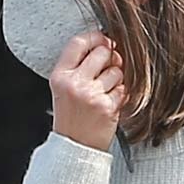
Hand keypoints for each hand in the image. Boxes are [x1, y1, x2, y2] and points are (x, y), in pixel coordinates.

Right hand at [49, 31, 125, 152]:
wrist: (74, 147)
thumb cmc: (71, 117)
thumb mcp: (63, 89)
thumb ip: (79, 66)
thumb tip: (105, 44)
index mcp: (60, 76)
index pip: (78, 43)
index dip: (95, 37)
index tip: (103, 39)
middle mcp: (74, 83)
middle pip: (102, 52)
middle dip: (110, 58)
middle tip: (107, 69)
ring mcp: (91, 95)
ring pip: (116, 70)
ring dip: (116, 79)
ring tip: (105, 92)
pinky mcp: (107, 106)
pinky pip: (123, 89)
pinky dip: (120, 95)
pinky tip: (109, 103)